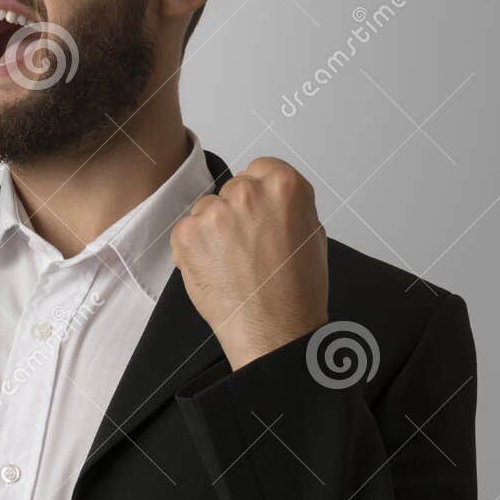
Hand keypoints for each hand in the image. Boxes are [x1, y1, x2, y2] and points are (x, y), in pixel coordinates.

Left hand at [170, 157, 328, 369]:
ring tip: (234, 263)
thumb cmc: (297, 292)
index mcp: (284, 186)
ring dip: (214, 229)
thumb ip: (288, 206)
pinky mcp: (186, 235)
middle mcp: (247, 192)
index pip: (261, 168)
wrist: (274, 331)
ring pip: (208, 209)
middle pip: (233, 188)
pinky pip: (187, 231)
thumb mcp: (312, 233)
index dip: (261, 193)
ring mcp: (213, 213)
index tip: (261, 211)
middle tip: (249, 246)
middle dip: (237, 213)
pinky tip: (216, 270)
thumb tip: (271, 198)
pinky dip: (195, 248)